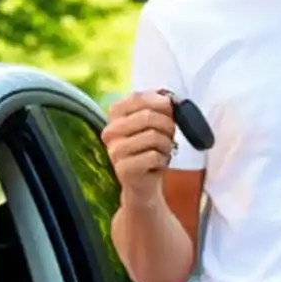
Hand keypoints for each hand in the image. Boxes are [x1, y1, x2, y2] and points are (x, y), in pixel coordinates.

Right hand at [101, 90, 175, 204]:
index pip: (137, 97)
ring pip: (153, 136)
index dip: (159, 102)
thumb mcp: (154, 124)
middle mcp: (110, 131)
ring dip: (167, 144)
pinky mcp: (123, 169)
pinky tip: (159, 163)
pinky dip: (164, 160)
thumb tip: (169, 99)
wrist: (143, 184)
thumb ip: (159, 108)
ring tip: (164, 151)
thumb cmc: (150, 149)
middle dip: (167, 125)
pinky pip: (153, 156)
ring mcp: (115, 151)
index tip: (170, 111)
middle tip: (170, 135)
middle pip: (147, 116)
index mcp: (114, 115)